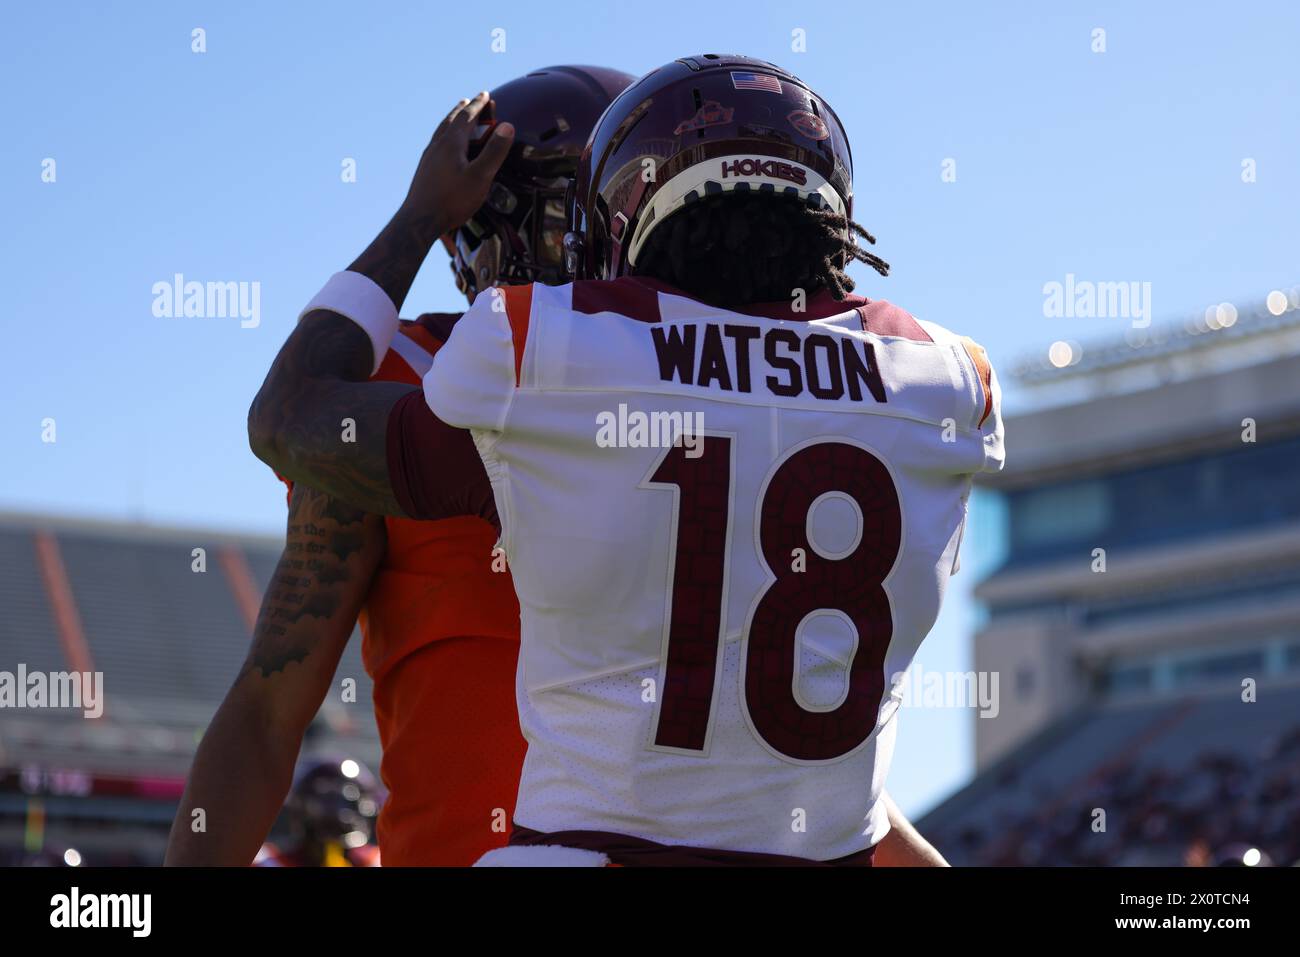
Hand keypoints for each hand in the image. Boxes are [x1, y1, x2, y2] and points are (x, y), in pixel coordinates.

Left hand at [401, 91, 514, 233]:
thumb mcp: (480, 176)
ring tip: (454, 118)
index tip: (485, 94)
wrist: (420, 220)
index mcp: (452, 143)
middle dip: (462, 110)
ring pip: (440, 132)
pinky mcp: (424, 170)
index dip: (478, 105)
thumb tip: (508, 126)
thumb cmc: (452, 200)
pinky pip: (435, 144)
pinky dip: (442, 137)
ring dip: (450, 121)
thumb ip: (494, 151)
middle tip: (467, 101)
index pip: (467, 117)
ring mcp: (428, 158)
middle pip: (450, 121)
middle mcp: (437, 146)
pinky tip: (441, 147)